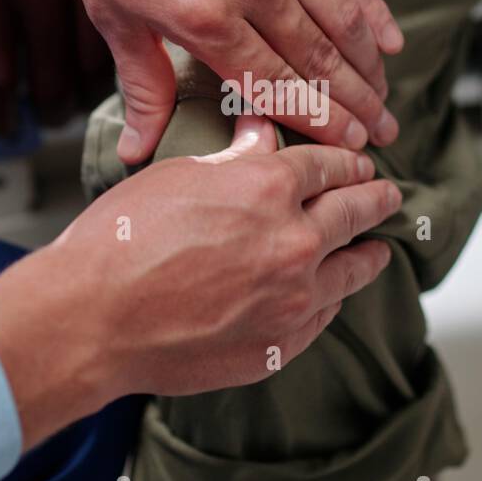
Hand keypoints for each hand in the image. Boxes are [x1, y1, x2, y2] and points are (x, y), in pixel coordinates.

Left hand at [0, 0, 402, 161]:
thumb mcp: (109, 15)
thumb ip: (142, 84)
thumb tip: (141, 150)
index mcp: (203, 18)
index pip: (276, 87)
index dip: (319, 123)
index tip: (349, 149)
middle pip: (318, 59)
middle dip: (356, 104)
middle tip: (384, 136)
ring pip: (339, 17)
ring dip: (368, 63)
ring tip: (387, 98)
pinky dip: (368, 3)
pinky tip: (389, 35)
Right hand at [0, 118, 399, 448]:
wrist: (93, 319)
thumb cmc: (120, 242)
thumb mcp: (177, 176)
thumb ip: (233, 159)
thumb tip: (260, 136)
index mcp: (269, 188)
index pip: (328, 164)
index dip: (347, 160)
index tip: (359, 163)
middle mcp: (294, 241)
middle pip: (354, 212)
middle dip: (375, 199)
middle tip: (388, 195)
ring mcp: (293, 299)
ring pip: (352, 270)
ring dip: (369, 254)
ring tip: (378, 249)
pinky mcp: (280, 344)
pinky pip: (324, 316)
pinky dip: (333, 298)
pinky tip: (333, 294)